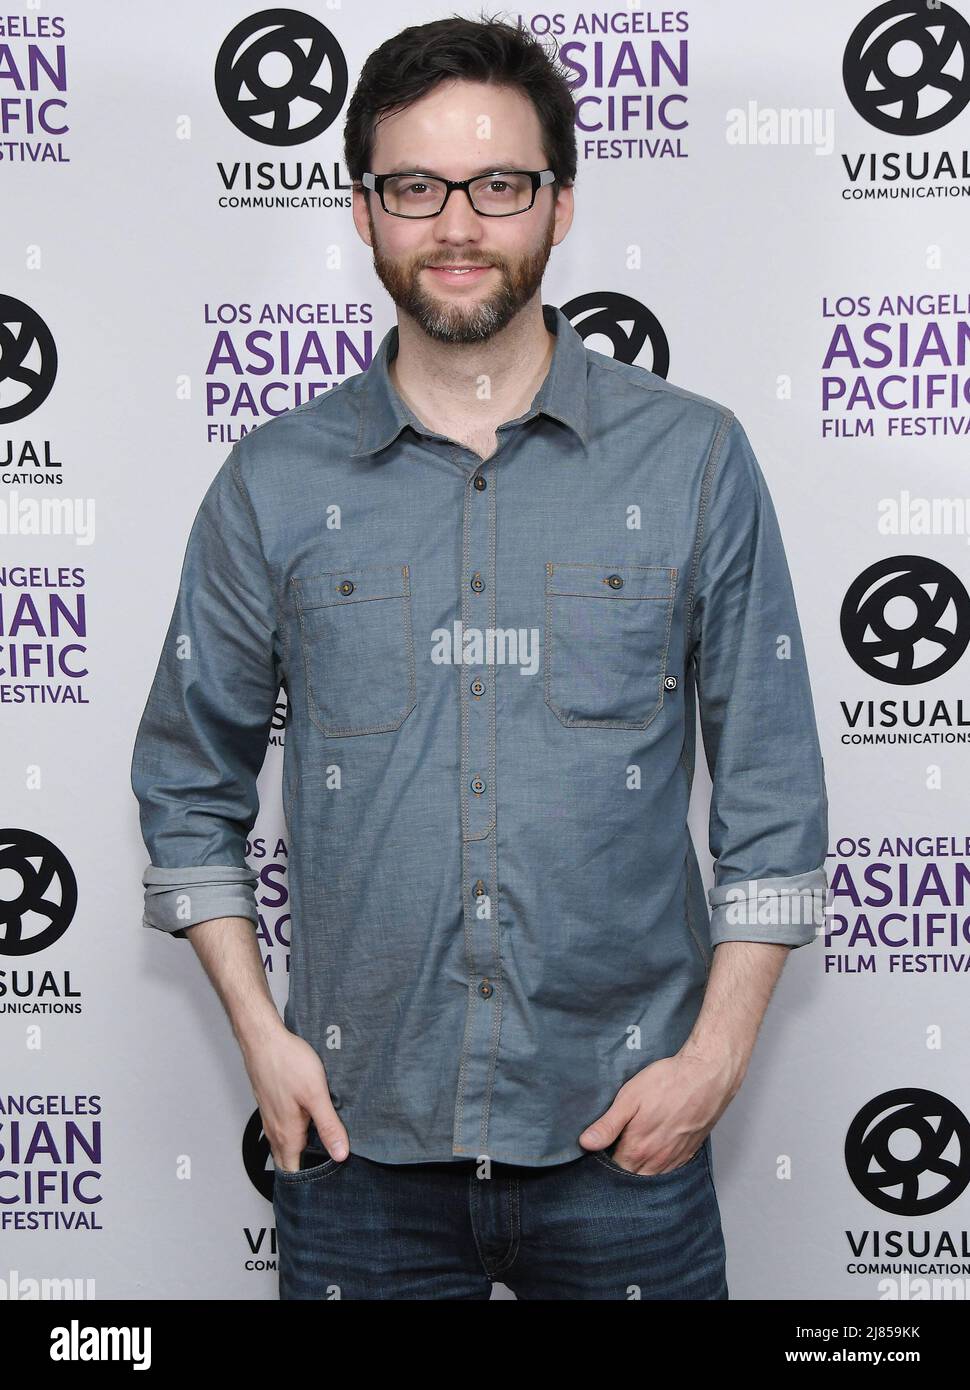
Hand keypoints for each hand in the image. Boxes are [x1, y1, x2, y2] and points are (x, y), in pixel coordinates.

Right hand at [241, 1022, 349, 1172]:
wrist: (263, 1039)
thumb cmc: (287, 1062)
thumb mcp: (316, 1094)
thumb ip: (328, 1126)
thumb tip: (340, 1154)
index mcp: (287, 1134)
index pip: (294, 1172)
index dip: (308, 1182)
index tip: (326, 1183)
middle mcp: (275, 1130)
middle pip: (288, 1161)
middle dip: (305, 1168)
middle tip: (327, 1167)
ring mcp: (270, 1117)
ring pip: (285, 1144)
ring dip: (300, 1150)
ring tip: (321, 1147)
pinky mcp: (271, 1105)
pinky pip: (282, 1128)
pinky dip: (295, 1133)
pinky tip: (309, 1121)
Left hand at [577, 1047, 740, 1174]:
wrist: (707, 1077)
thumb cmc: (667, 1083)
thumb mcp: (630, 1098)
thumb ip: (608, 1125)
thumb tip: (585, 1144)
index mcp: (637, 1149)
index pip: (612, 1168)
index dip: (604, 1159)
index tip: (600, 1147)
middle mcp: (656, 1160)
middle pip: (631, 1175)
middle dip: (621, 1166)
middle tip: (615, 1147)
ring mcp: (674, 1159)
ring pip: (650, 1176)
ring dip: (639, 1168)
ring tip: (634, 1150)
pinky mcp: (688, 1153)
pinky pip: (669, 1170)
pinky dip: (658, 1166)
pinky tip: (655, 1151)